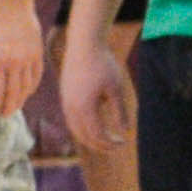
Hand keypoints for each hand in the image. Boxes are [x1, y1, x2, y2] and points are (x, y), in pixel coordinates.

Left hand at [0, 0, 44, 120]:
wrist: (12, 4)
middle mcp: (14, 62)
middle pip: (14, 93)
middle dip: (8, 107)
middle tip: (3, 115)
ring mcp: (28, 59)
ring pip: (27, 88)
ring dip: (20, 100)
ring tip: (14, 107)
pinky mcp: (37, 54)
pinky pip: (36, 77)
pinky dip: (31, 88)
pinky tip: (25, 93)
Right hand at [59, 35, 133, 151]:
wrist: (84, 45)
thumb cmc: (103, 65)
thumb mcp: (116, 89)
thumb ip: (120, 112)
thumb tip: (126, 131)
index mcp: (85, 108)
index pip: (97, 135)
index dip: (110, 143)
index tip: (123, 143)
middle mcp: (71, 108)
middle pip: (85, 137)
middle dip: (101, 144)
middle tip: (116, 145)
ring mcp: (66, 102)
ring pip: (76, 129)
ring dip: (90, 138)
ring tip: (106, 139)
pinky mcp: (65, 97)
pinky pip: (72, 120)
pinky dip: (82, 128)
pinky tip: (95, 125)